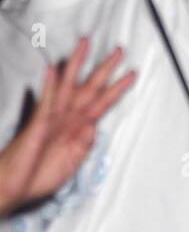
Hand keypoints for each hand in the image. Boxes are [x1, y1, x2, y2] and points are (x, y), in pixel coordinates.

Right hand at [0, 40, 135, 216]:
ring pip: (68, 86)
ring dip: (77, 65)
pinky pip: (46, 101)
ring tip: (85, 44)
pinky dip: (50, 85)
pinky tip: (54, 68)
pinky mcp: (37, 123)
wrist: (14, 187)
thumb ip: (84, 145)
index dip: (117, 89)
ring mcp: (52, 117)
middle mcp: (67, 117)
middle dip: (104, 69)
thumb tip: (94, 126)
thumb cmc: (39, 175)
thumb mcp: (72, 163)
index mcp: (78, 128)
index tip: (132, 74)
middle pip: (89, 88)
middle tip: (119, 50)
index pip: (101, 103)